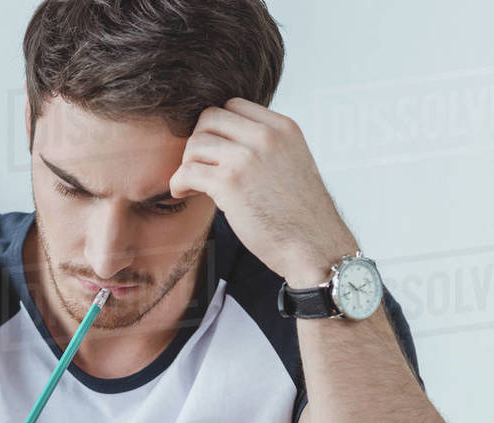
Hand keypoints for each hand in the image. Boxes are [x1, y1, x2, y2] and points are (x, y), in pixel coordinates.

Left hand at [169, 97, 358, 286]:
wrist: (314, 247)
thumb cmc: (301, 215)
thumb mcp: (293, 162)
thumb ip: (266, 146)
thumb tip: (226, 142)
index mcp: (283, 128)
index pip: (233, 105)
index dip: (218, 128)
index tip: (215, 151)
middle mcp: (266, 136)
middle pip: (209, 118)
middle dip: (199, 143)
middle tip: (200, 167)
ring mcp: (247, 157)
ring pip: (195, 144)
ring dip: (188, 164)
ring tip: (193, 184)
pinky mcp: (229, 182)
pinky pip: (187, 171)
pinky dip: (179, 183)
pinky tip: (184, 193)